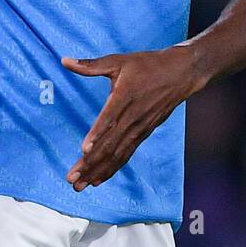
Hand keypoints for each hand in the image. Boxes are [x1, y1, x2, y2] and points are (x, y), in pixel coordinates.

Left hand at [61, 46, 199, 190]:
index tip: (84, 149)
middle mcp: (133, 116)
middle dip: (90, 164)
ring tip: (80, 186)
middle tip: (72, 179)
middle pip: (110, 144)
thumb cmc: (148, 65)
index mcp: (125, 96)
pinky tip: (99, 179)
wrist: (181, 74)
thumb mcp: (118, 61)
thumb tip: (64, 61)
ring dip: (98, 171)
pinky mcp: (144, 133)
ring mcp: (139, 127)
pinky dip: (112, 168)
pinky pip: (126, 154)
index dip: (97, 134)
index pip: (109, 118)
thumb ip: (90, 65)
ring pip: (117, 154)